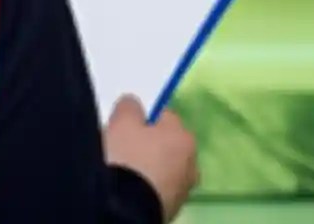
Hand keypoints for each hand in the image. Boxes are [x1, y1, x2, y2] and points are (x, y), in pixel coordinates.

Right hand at [102, 97, 198, 222]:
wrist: (127, 208)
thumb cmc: (127, 158)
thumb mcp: (121, 123)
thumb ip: (129, 108)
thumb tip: (134, 105)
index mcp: (183, 136)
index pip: (163, 116)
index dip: (142, 118)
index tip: (124, 125)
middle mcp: (191, 162)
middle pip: (165, 144)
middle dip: (147, 144)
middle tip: (121, 147)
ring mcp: (183, 189)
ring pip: (162, 169)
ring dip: (147, 168)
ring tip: (123, 171)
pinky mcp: (172, 208)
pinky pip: (156, 188)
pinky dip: (145, 186)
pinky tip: (128, 188)